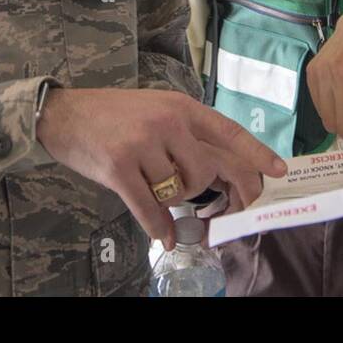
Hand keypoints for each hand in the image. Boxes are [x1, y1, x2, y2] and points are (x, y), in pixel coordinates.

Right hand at [37, 88, 286, 248]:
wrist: (63, 114)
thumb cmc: (113, 115)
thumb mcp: (156, 110)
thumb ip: (186, 135)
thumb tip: (219, 171)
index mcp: (180, 107)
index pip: (229, 131)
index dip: (257, 153)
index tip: (279, 171)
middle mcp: (167, 122)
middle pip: (211, 168)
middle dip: (224, 193)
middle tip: (225, 211)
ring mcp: (143, 144)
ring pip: (180, 190)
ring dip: (174, 201)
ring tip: (158, 191)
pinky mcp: (120, 168)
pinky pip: (150, 208)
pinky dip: (157, 226)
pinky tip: (162, 235)